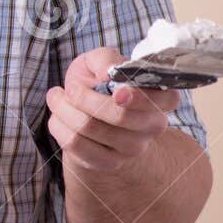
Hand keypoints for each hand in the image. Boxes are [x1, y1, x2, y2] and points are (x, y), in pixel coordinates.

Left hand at [44, 47, 179, 174]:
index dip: (139, 97)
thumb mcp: (101, 59)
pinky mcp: (110, 162)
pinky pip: (76, 145)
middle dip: (84, 96)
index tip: (115, 91)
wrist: (85, 109)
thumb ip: (105, 60)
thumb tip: (107, 74)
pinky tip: (58, 116)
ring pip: (91, 128)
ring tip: (57, 97)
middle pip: (119, 116)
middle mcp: (153, 125)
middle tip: (71, 87)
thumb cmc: (97, 80)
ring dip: (64, 108)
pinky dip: (59, 125)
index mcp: (160, 97)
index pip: (166, 100)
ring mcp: (134, 148)